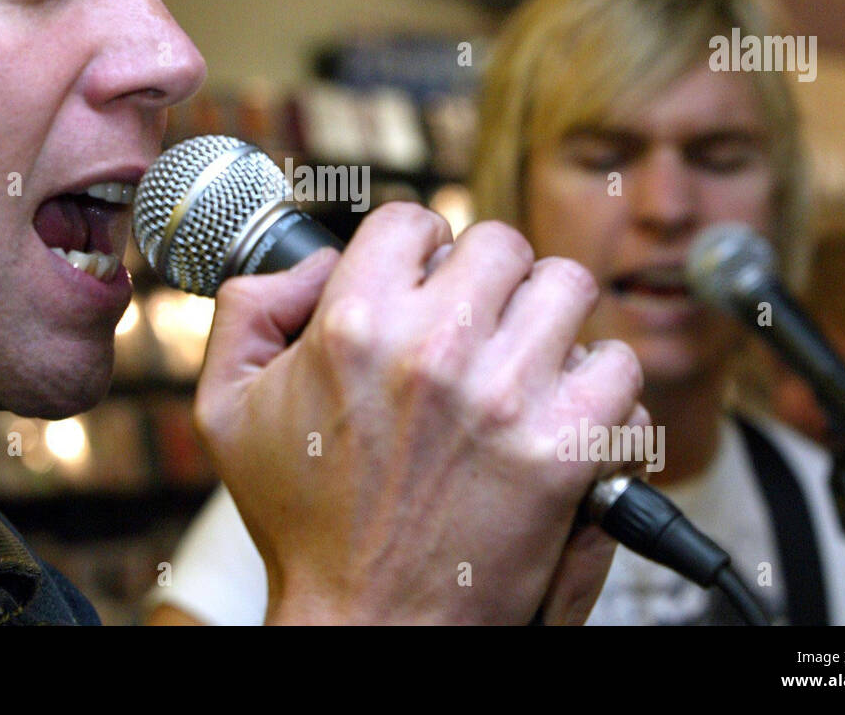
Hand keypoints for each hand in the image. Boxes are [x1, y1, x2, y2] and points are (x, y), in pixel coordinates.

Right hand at [194, 202, 646, 623]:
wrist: (368, 625)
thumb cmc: (302, 521)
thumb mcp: (227, 408)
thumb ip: (250, 308)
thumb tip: (315, 259)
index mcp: (353, 325)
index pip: (413, 219)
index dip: (417, 247)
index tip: (423, 279)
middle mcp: (434, 348)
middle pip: (500, 243)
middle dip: (486, 277)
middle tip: (475, 322)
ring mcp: (507, 397)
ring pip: (567, 288)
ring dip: (547, 318)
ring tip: (522, 356)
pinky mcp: (566, 450)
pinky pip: (617, 367)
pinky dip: (598, 386)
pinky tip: (558, 409)